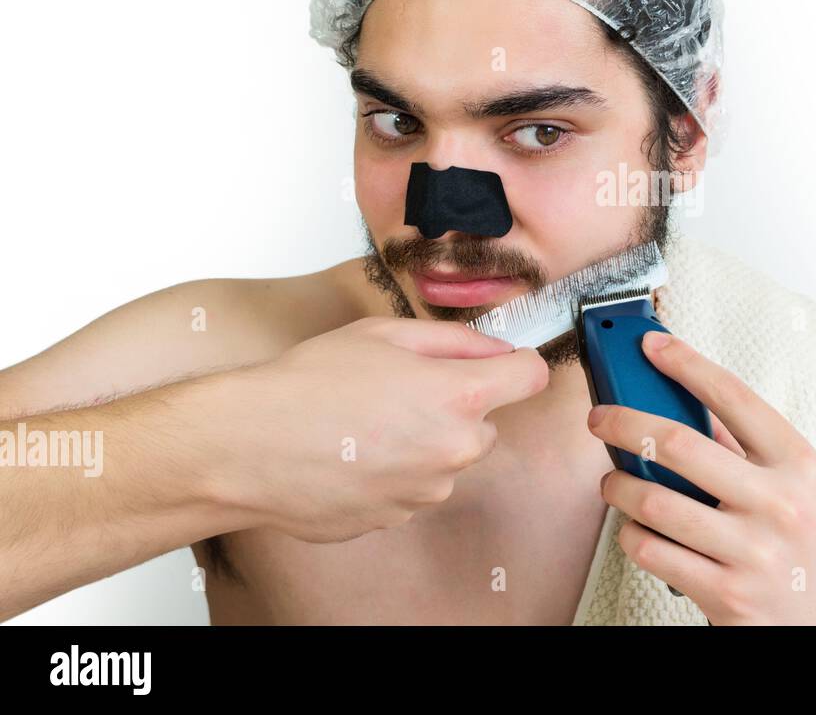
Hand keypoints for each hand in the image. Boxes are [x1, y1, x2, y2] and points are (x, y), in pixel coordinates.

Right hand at [212, 316, 548, 541]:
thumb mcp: (385, 334)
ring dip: (423, 443)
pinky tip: (351, 454)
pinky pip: (412, 488)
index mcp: (459, 396)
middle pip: (486, 424)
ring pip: (447, 461)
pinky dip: (394, 473)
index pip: (531, 377)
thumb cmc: (308, 383)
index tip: (500, 363)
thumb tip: (495, 350)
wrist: (247, 445)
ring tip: (364, 424)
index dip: (515, 364)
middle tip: (399, 390)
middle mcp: (454, 450)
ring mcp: (426, 491)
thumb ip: (455, 340)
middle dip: (458, 407)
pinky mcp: (396, 518)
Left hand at [586, 330, 815, 624]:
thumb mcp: (809, 488)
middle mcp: (780, 504)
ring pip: (654, 502)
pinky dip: (632, 535)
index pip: (735, 397)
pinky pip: (653, 552)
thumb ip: (754, 451)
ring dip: (619, 486)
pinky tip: (636, 529)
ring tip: (614, 483)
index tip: (652, 345)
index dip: (687, 364)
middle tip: (601, 419)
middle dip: (624, 423)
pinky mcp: (727, 596)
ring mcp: (752, 553)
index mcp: (802, 465)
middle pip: (678, 444)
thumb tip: (688, 406)